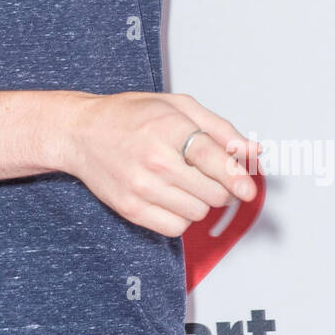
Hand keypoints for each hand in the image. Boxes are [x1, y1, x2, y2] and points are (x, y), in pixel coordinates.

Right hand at [62, 90, 262, 237]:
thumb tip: (253, 152)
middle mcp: (156, 160)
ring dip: (199, 201)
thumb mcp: (177, 106)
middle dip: (219, 187)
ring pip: (198, 213)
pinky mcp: (131, 209)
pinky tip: (169, 196)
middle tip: (204, 173)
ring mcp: (142, 188)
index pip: (216, 161)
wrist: (81, 132)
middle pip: (214, 194)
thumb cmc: (129, 116)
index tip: (248, 189)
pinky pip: (175, 228)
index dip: (238, 178)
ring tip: (180, 180)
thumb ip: (220, 129)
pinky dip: (180, 217)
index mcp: (170, 129)